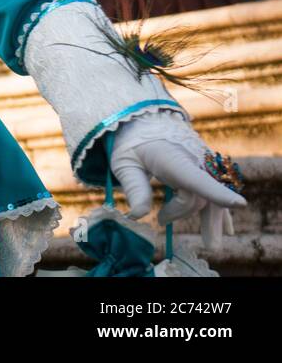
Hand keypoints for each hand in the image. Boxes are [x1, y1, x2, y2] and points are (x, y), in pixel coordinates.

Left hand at [110, 110, 245, 250]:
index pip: (196, 178)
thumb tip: (137, 216)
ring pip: (212, 196)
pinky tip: (225, 228)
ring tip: (212, 244)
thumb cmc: (132, 141)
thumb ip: (134, 188)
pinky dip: (219, 209)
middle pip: (200, 196)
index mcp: (173, 157)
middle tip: (193, 237)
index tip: (239, 204)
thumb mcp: (124, 162)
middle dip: (194, 217)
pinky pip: (215, 191)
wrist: (145, 118)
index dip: (216, 192)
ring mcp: (203, 163)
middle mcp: (194, 160)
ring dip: (213, 221)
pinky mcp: (205, 167)